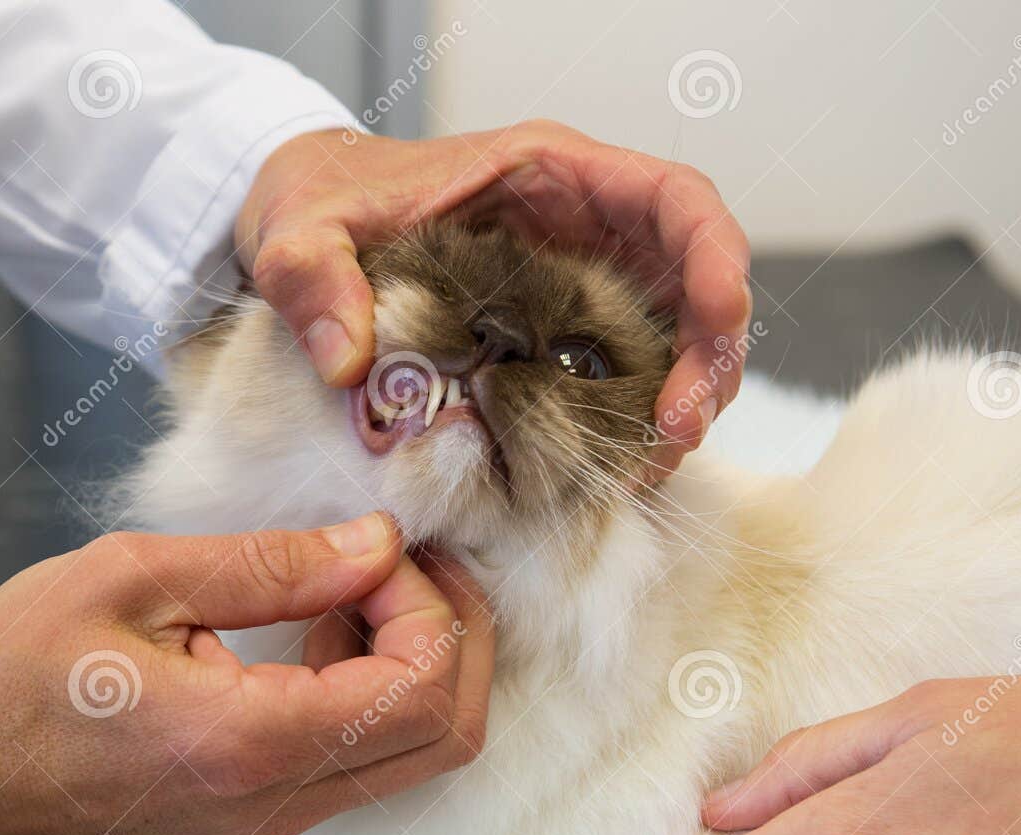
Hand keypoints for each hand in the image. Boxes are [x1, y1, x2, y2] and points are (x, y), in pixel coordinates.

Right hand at [0, 513, 493, 834]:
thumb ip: (272, 564)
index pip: (422, 692)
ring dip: (413, 665)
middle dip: (455, 637)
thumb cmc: (16, 672)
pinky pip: (357, 766)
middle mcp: (275, 804)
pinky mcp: (256, 823)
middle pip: (447, 739)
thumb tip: (376, 544)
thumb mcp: (135, 579)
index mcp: (247, 743)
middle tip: (406, 564)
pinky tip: (314, 639)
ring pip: (413, 757)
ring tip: (347, 592)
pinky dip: (369, 697)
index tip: (379, 550)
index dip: (432, 608)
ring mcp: (269, 825)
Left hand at [237, 121, 751, 471]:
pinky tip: (601, 472)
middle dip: (707, 360)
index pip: (674, 199)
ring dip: (674, 406)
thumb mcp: (299, 234)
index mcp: (548, 175)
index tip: (722, 321)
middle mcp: (579, 229)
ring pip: (668, 342)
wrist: (299, 226)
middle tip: (671, 436)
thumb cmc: (313, 201)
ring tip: (637, 470)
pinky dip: (623, 427)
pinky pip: (615, 381)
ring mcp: (573, 286)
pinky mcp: (552, 339)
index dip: (717, 256)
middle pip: (693, 284)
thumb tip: (347, 361)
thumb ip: (314, 282)